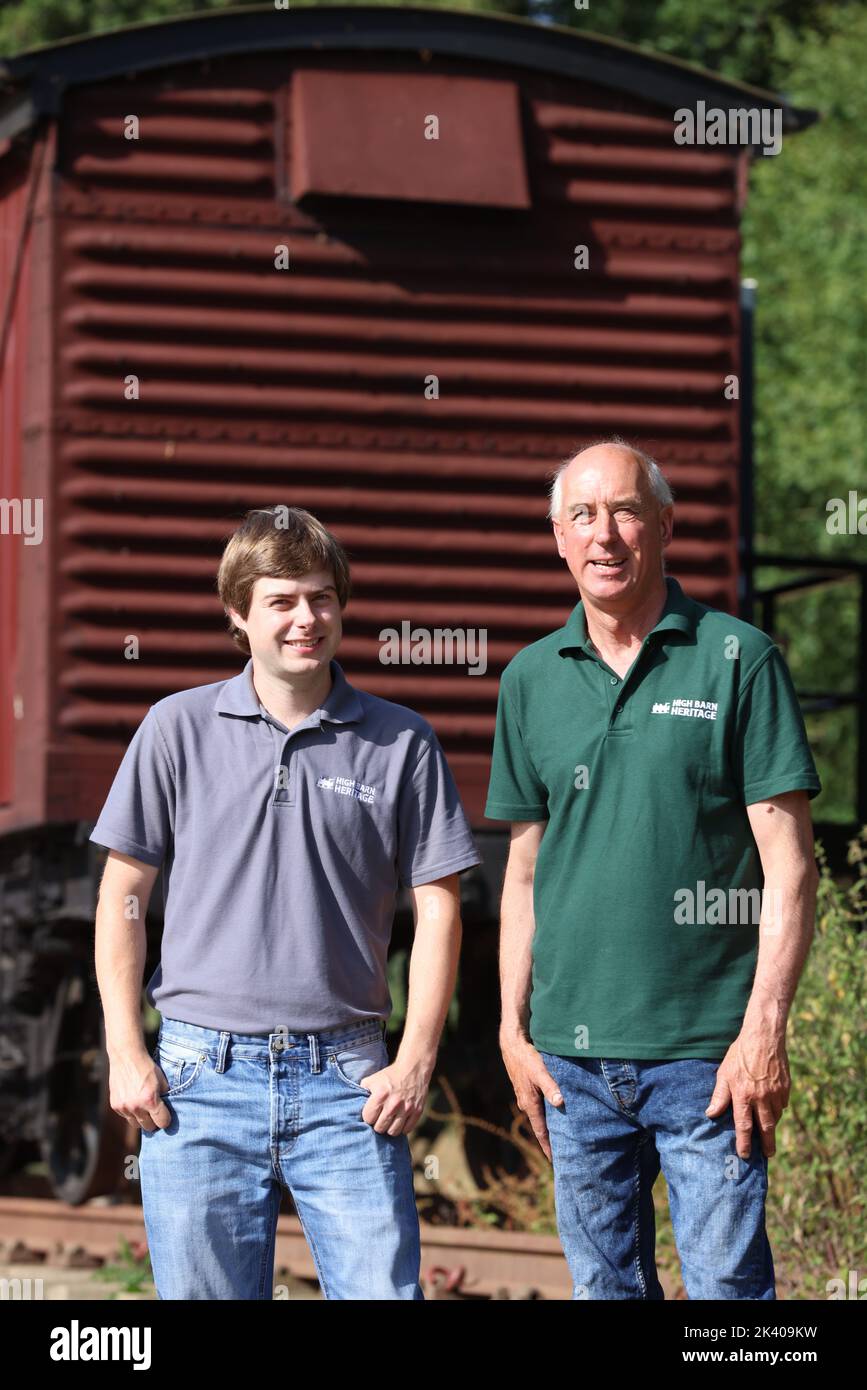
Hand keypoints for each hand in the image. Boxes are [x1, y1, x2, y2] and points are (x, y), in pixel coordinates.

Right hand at [109, 1051, 172, 1132]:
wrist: (126, 1056)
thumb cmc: (146, 1067)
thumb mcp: (162, 1080)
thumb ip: (165, 1096)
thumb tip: (168, 1108)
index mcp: (150, 1100)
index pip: (162, 1122)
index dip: (166, 1119)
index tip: (166, 1115)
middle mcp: (136, 1106)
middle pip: (149, 1127)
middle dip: (154, 1121)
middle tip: (156, 1113)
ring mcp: (124, 1107)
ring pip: (136, 1124)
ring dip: (142, 1119)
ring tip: (144, 1108)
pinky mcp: (115, 1105)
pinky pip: (126, 1117)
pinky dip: (131, 1113)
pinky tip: (134, 1101)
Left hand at [360, 1061, 429, 1136]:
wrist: (413, 1068)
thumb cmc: (389, 1076)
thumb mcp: (372, 1080)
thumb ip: (362, 1092)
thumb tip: (354, 1106)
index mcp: (381, 1095)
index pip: (368, 1119)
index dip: (368, 1116)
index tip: (371, 1113)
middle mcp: (394, 1104)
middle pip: (380, 1128)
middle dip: (378, 1124)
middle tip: (380, 1118)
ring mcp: (407, 1108)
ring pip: (393, 1132)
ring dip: (389, 1128)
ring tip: (389, 1120)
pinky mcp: (417, 1111)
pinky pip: (406, 1130)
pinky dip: (402, 1128)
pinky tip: (399, 1120)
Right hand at [499, 1032, 563, 1161]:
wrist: (512, 1045)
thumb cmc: (526, 1058)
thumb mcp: (540, 1071)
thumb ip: (550, 1086)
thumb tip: (560, 1102)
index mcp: (530, 1104)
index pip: (541, 1132)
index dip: (548, 1147)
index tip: (555, 1162)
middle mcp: (526, 1104)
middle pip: (540, 1127)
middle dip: (550, 1140)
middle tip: (564, 1154)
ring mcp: (525, 1097)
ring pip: (540, 1116)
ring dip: (549, 1126)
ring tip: (562, 1136)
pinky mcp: (527, 1090)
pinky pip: (538, 1107)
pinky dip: (547, 1114)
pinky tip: (555, 1113)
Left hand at [705, 1029, 790, 1159]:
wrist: (763, 1037)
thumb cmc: (740, 1054)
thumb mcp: (724, 1073)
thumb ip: (719, 1096)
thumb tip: (711, 1114)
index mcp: (744, 1095)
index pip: (744, 1125)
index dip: (744, 1142)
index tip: (745, 1155)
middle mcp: (761, 1097)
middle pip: (766, 1127)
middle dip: (766, 1144)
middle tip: (768, 1155)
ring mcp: (776, 1093)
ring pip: (775, 1117)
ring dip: (771, 1126)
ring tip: (767, 1133)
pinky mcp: (786, 1087)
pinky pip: (782, 1105)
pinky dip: (777, 1110)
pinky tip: (772, 1109)